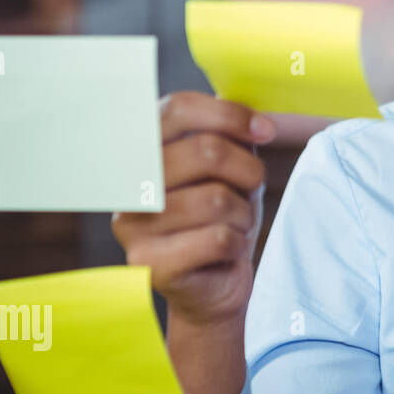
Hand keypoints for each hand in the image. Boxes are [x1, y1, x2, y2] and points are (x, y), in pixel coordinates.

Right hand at [111, 91, 276, 326]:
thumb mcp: (230, 169)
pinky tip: (225, 251)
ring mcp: (132, 226)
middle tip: (252, 189)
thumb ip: (233, 137)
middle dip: (248, 171)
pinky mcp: (149, 264)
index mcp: (143, 151)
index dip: (229, 114)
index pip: (177, 109)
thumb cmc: (222, 218)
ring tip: (233, 225)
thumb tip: (260, 126)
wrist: (214, 284)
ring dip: (243, 214)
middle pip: (205, 151)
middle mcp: (128, 184)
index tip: (265, 132)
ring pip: (216, 199)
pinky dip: (237, 243)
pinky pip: (218, 239)